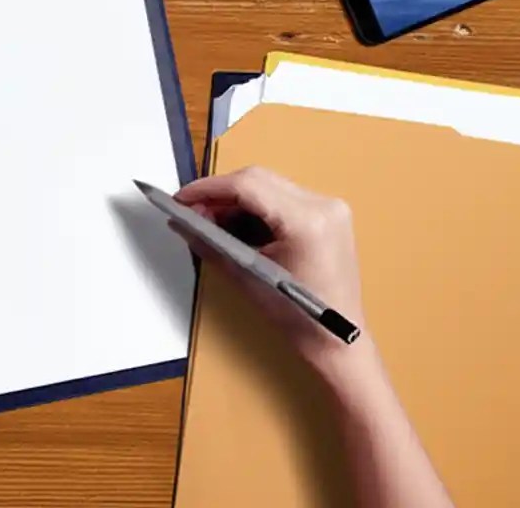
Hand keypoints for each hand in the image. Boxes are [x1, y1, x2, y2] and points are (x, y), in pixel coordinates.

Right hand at [174, 167, 368, 374]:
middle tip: (192, 213)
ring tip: (212, 224)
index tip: (182, 198)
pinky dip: (257, 209)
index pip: (248, 186)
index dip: (208, 189)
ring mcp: (330, 208)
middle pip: (258, 180)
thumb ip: (212, 244)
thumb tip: (183, 223)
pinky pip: (283, 199)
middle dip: (220, 194)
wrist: (338, 340)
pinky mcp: (328, 216)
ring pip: (269, 186)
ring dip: (238, 201)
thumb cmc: (300, 319)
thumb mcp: (247, 278)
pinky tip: (238, 228)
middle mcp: (323, 205)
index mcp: (307, 221)